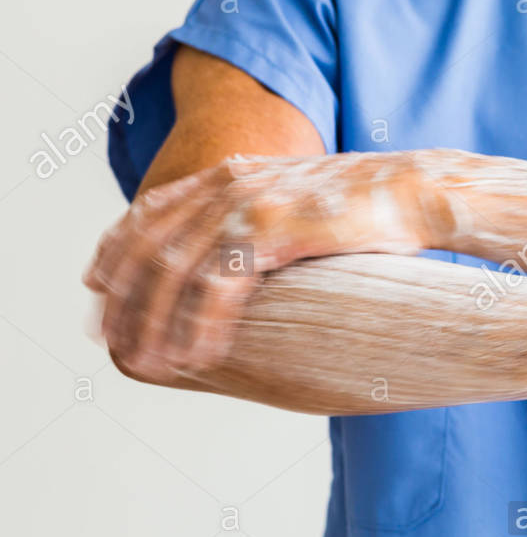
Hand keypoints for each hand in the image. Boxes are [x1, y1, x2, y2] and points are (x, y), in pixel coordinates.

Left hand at [83, 152, 434, 378]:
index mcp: (233, 175)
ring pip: (173, 269)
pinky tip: (193, 357)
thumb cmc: (375, 207)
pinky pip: (216, 286)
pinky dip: (199, 325)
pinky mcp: (272, 231)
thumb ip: (268, 220)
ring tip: (144, 362)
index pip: (151, 210)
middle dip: (121, 296)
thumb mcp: (304, 203)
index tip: (96, 284)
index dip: (116, 248)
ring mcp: (249, 206)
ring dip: (152, 321)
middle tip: (108, 340)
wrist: (419, 191)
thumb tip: (257, 256)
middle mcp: (229, 185)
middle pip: (149, 243)